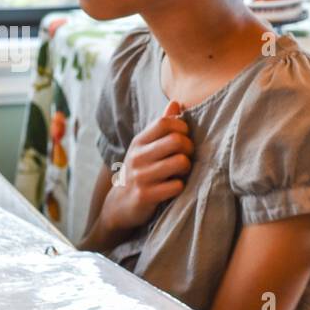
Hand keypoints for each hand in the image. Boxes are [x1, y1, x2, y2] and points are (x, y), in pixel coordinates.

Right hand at [100, 100, 193, 231]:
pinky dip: (180, 187)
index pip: (165, 122)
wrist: (120, 206)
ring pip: (180, 162)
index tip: (184, 137)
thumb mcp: (145, 147)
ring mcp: (141, 176)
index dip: (182, 127)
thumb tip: (176, 103)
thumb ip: (161, 126)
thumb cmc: (141, 171)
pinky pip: (177, 186)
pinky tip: (174, 187)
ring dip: (187, 168)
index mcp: (139, 141)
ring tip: (181, 172)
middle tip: (187, 156)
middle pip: (177, 140)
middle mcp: (138, 156)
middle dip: (189, 148)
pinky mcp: (146, 196)